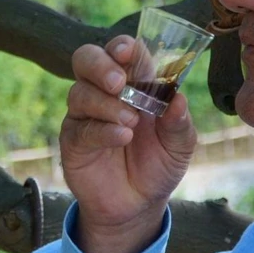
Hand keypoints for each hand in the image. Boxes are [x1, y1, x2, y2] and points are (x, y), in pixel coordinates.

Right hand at [61, 36, 195, 252]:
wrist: (138, 205)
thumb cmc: (158, 165)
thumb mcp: (180, 145)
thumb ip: (179, 122)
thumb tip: (179, 98)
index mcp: (133, 83)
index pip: (122, 52)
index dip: (123, 46)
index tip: (128, 51)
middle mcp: (104, 92)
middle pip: (86, 59)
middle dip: (100, 65)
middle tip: (119, 83)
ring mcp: (85, 115)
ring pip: (80, 92)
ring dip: (107, 104)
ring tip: (131, 122)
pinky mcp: (73, 141)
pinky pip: (81, 127)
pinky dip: (102, 129)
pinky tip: (121, 137)